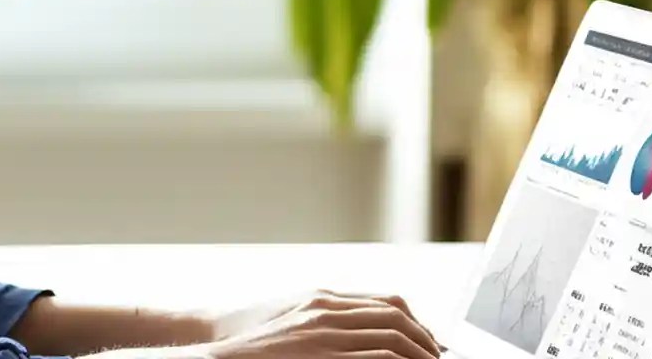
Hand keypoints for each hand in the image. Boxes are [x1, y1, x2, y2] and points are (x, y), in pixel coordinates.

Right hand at [205, 292, 441, 358]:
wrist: (219, 346)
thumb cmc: (254, 336)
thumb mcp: (295, 316)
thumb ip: (328, 315)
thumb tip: (366, 328)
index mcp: (325, 299)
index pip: (389, 304)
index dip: (418, 324)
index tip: (433, 344)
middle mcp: (327, 310)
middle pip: (396, 319)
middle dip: (426, 342)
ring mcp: (323, 332)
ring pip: (390, 339)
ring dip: (418, 355)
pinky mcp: (319, 354)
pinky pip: (371, 357)